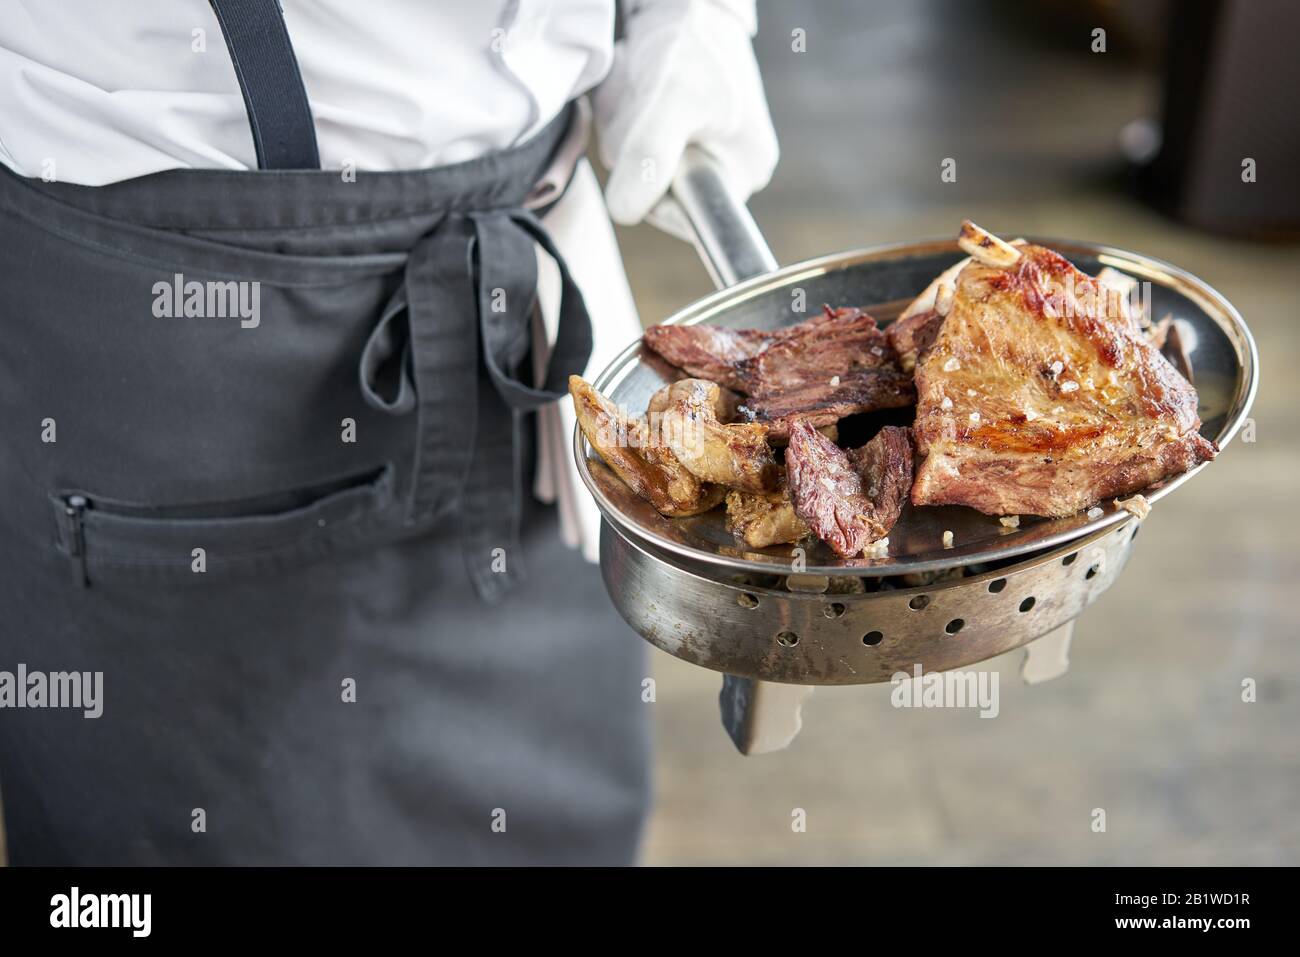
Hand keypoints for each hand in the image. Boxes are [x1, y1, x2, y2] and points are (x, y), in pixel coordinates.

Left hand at [594, 0, 778, 238]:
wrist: (684, 5)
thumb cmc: (691, 46)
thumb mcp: (671, 101)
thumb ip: (650, 159)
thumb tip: (625, 212)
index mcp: (745, 172)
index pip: (685, 217)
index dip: (652, 187)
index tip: (649, 140)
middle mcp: (728, 170)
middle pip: (655, 193)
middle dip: (635, 148)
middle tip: (645, 102)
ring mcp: (701, 153)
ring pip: (636, 169)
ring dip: (625, 127)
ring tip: (643, 88)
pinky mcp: (675, 136)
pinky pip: (633, 147)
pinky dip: (624, 119)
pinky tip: (637, 90)